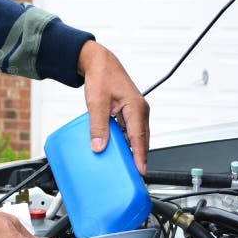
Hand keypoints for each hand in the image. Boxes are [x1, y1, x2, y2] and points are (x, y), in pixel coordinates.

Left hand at [77, 40, 149, 173]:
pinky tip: (116, 149)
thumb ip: (98, 125)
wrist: (100, 63)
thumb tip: (98, 146)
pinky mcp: (128, 113)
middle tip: (133, 175)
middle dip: (137, 157)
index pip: (139, 138)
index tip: (140, 171)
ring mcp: (135, 112)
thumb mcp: (97, 102)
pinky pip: (129, 131)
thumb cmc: (102, 76)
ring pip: (135, 136)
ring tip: (125, 166)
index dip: (140, 156)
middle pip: (140, 140)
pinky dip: (124, 141)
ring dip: (130, 149)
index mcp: (136, 107)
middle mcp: (139, 111)